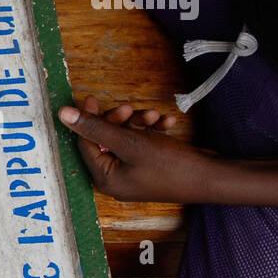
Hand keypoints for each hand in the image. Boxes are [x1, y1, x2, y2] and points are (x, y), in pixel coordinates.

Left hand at [58, 96, 212, 203]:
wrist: (213, 178)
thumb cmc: (170, 165)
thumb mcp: (130, 142)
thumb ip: (95, 128)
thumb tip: (63, 114)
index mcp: (104, 178)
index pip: (85, 144)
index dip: (88, 120)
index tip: (92, 99)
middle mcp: (116, 179)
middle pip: (105, 139)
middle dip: (119, 120)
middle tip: (131, 109)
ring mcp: (134, 174)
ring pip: (126, 138)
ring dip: (139, 123)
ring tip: (154, 116)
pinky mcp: (151, 167)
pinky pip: (143, 144)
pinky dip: (152, 131)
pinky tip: (167, 122)